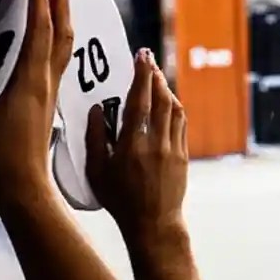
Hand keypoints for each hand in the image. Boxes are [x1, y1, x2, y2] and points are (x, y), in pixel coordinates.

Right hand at [0, 0, 72, 199]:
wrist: (22, 183)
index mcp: (30, 79)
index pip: (39, 28)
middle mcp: (46, 81)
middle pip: (59, 32)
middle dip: (58, 1)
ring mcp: (51, 91)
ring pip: (63, 47)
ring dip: (62, 18)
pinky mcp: (51, 102)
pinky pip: (59, 63)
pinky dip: (58, 41)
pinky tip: (57, 40)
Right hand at [85, 50, 187, 238]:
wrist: (153, 223)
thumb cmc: (120, 200)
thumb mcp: (97, 172)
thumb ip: (95, 138)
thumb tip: (97, 110)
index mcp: (132, 145)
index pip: (140, 101)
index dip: (141, 76)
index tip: (141, 56)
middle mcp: (156, 143)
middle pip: (161, 100)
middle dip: (155, 76)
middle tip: (148, 60)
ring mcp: (173, 148)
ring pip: (175, 109)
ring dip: (166, 90)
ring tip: (156, 78)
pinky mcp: (183, 154)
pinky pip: (181, 123)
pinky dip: (174, 108)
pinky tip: (167, 103)